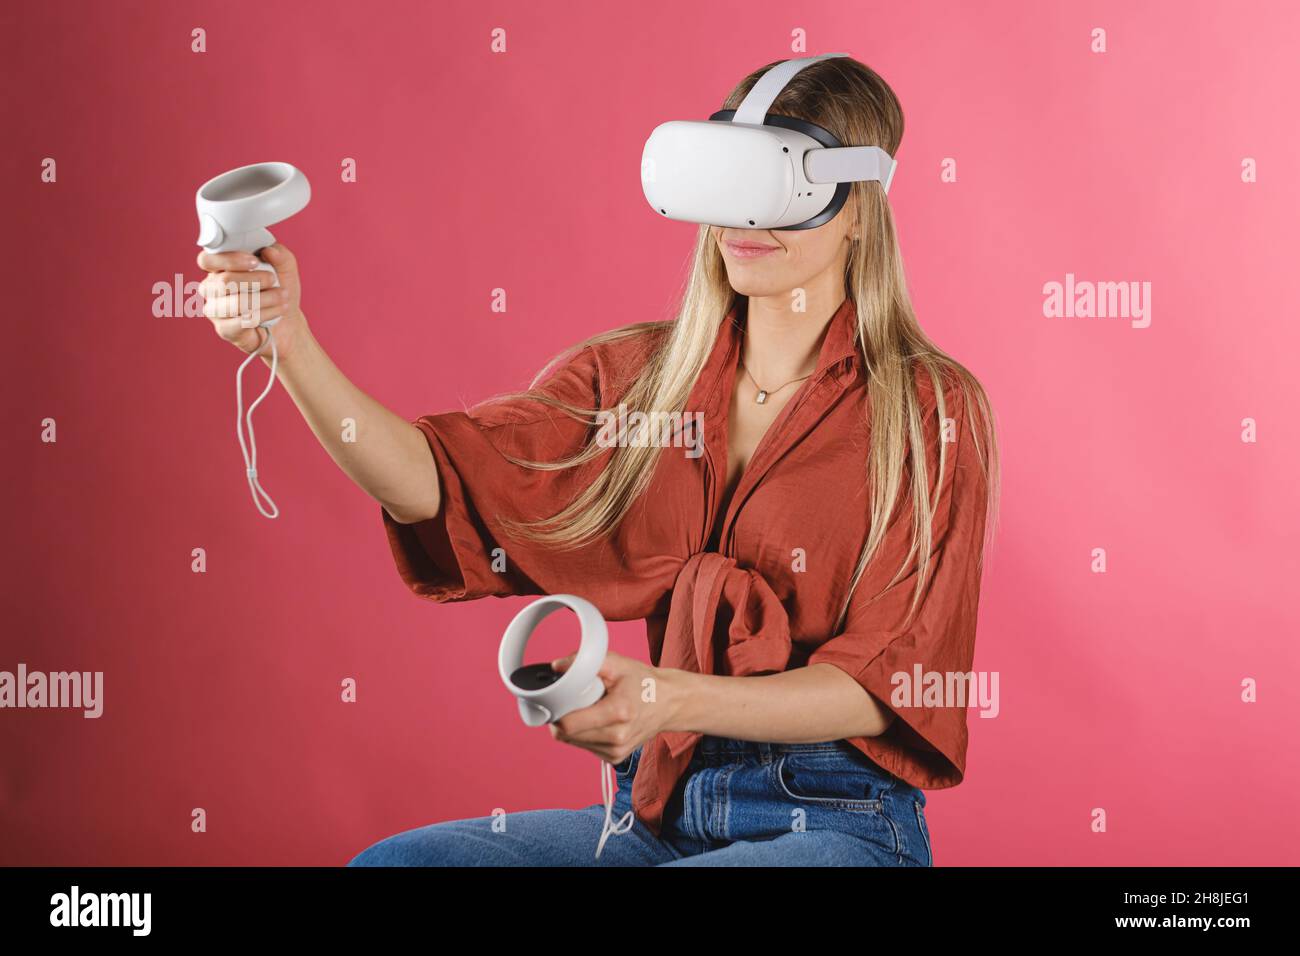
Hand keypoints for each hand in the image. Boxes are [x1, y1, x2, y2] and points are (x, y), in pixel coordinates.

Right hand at [196, 242, 307, 362]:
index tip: (254, 261)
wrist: (288, 320)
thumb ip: (279, 254)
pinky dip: (266, 314)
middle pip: (223, 281)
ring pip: (235, 303)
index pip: (207, 260)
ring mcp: (215, 310)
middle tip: (274, 280)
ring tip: (282, 296)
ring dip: (264, 298)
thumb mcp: (285, 268)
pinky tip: (278, 310)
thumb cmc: (279, 289)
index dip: (229, 259)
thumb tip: (269, 250)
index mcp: (218, 268)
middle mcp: (211, 288)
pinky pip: (242, 321)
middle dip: (255, 280)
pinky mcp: (225, 329)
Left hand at [548, 652, 675, 764]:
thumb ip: (585, 662)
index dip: (556, 710)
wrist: (669, 703)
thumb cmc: (643, 682)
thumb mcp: (617, 663)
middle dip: (563, 716)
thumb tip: (556, 667)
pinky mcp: (614, 758)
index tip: (557, 699)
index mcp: (618, 712)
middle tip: (575, 699)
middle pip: (566, 734)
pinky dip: (583, 733)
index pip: (568, 724)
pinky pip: (584, 746)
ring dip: (572, 725)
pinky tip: (597, 720)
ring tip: (590, 708)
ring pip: (572, 742)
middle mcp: (617, 737)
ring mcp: (616, 751)